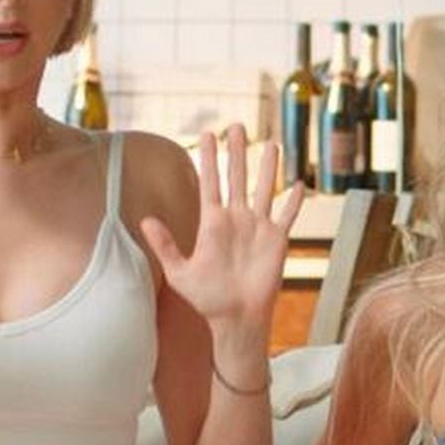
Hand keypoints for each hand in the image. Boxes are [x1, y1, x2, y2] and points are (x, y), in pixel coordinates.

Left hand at [143, 125, 303, 333]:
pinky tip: (299, 184)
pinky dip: (294, 201)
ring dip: (268, 167)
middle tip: (237, 126)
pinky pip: (287, 216)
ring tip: (271, 143)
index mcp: (212, 223)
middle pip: (237, 177)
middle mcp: (236, 219)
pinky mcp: (277, 240)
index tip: (208, 134)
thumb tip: (145, 220)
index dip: (210, 158)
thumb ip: (165, 245)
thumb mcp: (179, 272)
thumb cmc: (207, 299)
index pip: (210, 182)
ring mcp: (258, 227)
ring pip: (264, 189)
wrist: (236, 318)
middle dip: (237, 151)